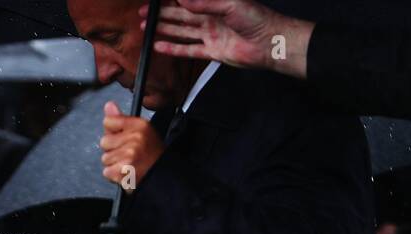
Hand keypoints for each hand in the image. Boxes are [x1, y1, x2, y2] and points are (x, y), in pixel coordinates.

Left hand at [100, 100, 164, 191]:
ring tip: (128, 165)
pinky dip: (114, 176)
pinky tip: (126, 173)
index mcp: (139, 125)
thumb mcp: (141, 132)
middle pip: (104, 141)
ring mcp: (129, 153)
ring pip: (105, 158)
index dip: (113, 133)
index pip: (109, 121)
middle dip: (112, 150)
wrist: (162, 176)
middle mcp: (135, 137)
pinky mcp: (123, 169)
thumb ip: (121, 120)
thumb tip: (108, 105)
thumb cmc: (151, 156)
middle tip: (127, 155)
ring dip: (114, 164)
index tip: (122, 139)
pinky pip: (107, 172)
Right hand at [142, 0, 311, 77]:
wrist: (268, 42)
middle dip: (161, 15)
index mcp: (215, 4)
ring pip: (181, 32)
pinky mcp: (211, 52)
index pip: (188, 1)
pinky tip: (159, 46)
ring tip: (145, 29)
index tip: (155, 0)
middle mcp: (210, 18)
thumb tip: (183, 0)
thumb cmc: (255, 18)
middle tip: (143, 15)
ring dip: (163, 30)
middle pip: (181, 16)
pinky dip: (173, 48)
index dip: (172, 0)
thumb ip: (205, 3)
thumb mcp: (230, 4)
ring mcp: (210, 35)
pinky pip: (188, 50)